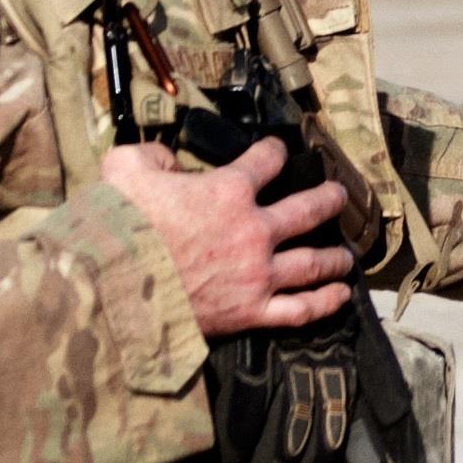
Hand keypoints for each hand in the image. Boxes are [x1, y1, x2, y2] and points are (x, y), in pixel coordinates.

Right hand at [100, 138, 354, 337]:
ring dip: (334, 257)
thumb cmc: (119, 226)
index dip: (275, 151)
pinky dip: (324, 303)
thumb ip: (151, 156)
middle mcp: (255, 230)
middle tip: (340, 196)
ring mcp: (258, 274)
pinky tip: (340, 297)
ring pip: (312, 262)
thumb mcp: (126, 168)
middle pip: (307, 210)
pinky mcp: (252, 311)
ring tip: (348, 255)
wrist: (115, 286)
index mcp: (229, 191)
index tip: (278, 151)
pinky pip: (299, 309)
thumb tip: (166, 160)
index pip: (266, 161)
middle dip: (328, 200)